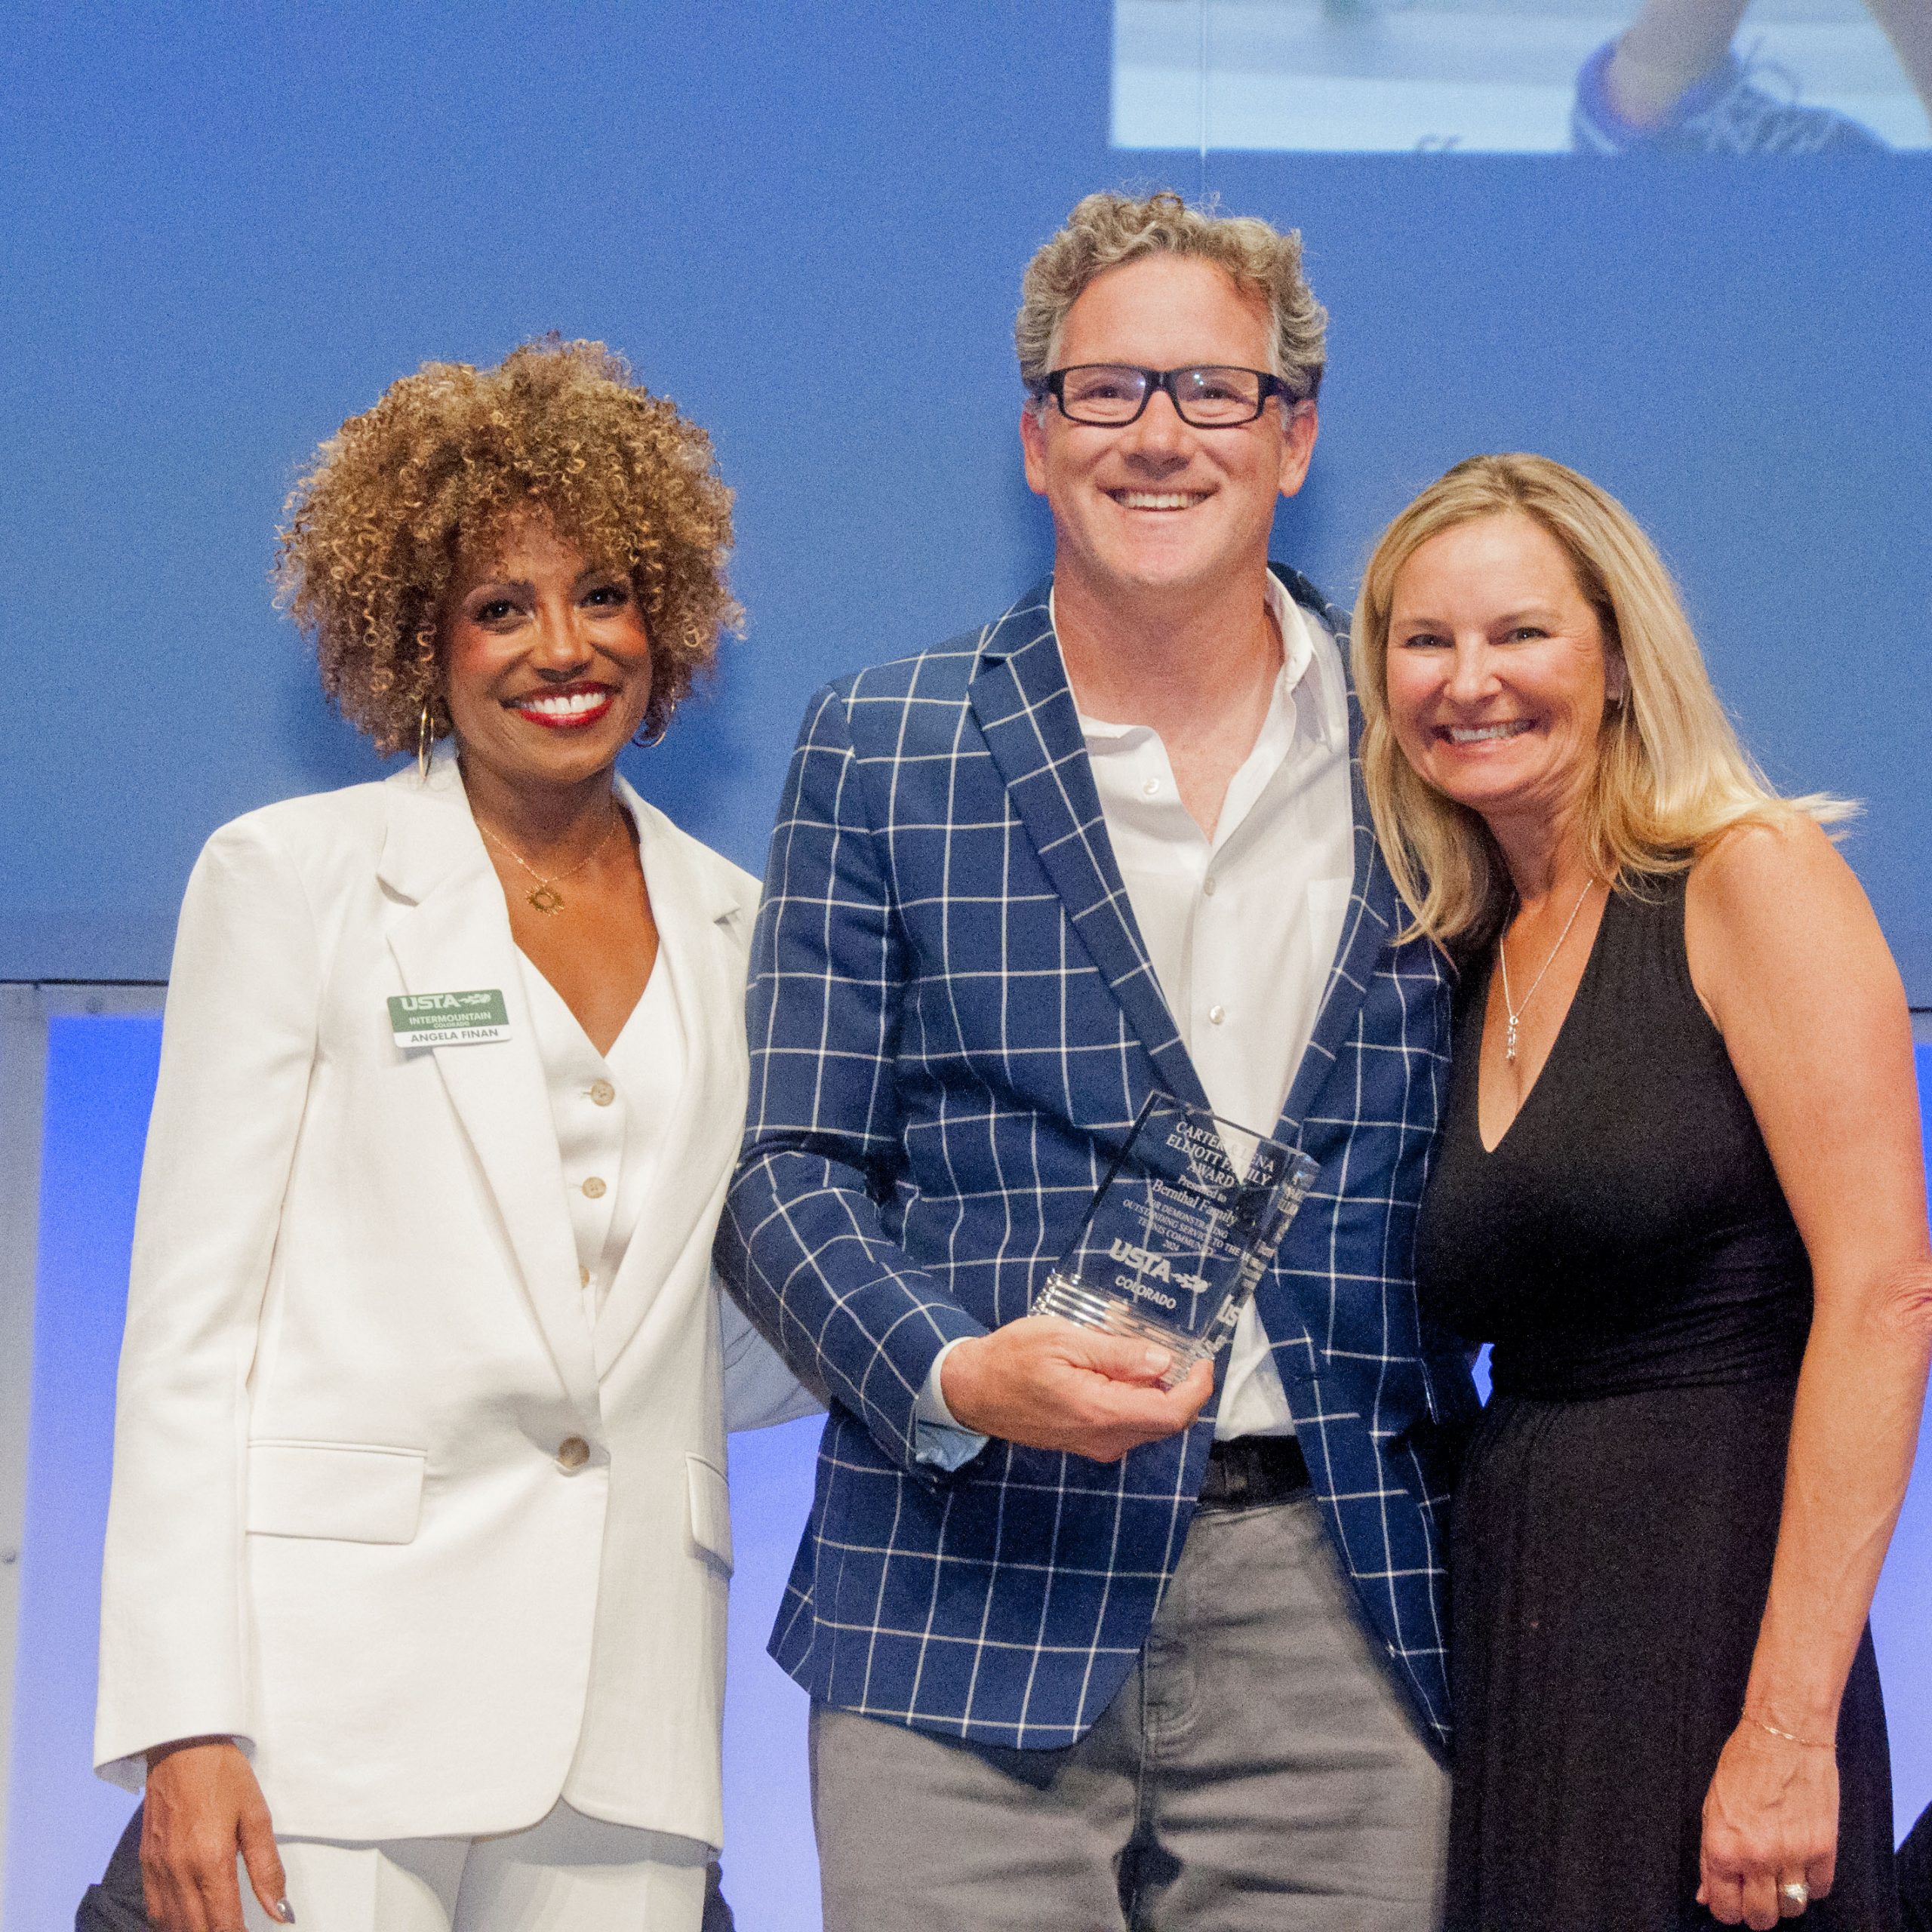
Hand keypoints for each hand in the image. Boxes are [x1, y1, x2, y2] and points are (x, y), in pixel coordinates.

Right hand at [143, 1738, 291, 1931]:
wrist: (183, 1746)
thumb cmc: (222, 1774)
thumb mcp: (257, 1817)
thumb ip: (267, 1870)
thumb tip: (280, 1911)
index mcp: (210, 1861)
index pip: (223, 1925)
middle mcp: (179, 1871)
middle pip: (196, 1930)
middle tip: (239, 1930)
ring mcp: (158, 1869)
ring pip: (173, 1925)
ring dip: (196, 1931)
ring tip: (218, 1927)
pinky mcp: (146, 1863)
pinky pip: (155, 1909)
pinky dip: (172, 1922)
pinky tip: (188, 1921)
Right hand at [939, 1315, 1213, 1460]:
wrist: (972, 1390)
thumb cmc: (1012, 1358)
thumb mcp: (1064, 1339)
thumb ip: (1116, 1353)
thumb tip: (1163, 1362)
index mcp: (1100, 1412)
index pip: (1172, 1414)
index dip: (1197, 1389)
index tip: (1202, 1358)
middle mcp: (1104, 1439)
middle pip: (1167, 1422)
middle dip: (1182, 1388)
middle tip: (1178, 1349)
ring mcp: (1096, 1445)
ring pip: (1149, 1424)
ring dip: (1159, 1393)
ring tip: (1144, 1354)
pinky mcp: (1088, 1444)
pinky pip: (1129, 1425)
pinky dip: (1139, 1400)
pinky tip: (1122, 1372)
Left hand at [1697, 1719, 1837, 1928]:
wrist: (1783, 1736)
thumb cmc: (1743, 1763)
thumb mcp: (1711, 1807)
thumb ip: (1708, 1855)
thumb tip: (1706, 1893)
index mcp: (1723, 1847)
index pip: (1725, 1908)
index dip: (1728, 1909)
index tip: (1732, 1901)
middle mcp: (1757, 1858)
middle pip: (1761, 1918)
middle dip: (1757, 1911)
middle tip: (1756, 1893)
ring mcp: (1793, 1857)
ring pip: (1792, 1909)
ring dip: (1785, 1898)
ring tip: (1778, 1875)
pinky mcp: (1823, 1850)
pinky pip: (1820, 1890)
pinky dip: (1811, 1883)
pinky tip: (1801, 1863)